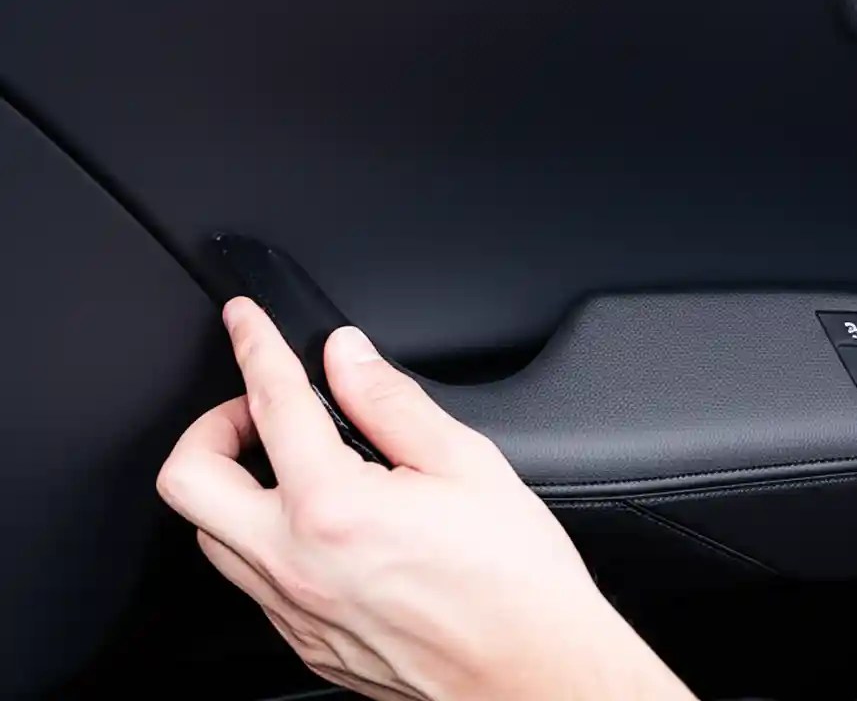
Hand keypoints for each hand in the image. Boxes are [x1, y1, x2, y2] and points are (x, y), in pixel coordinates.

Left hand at [157, 298, 695, 700]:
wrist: (535, 673)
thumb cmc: (516, 584)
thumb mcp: (467, 464)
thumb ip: (393, 402)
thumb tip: (350, 358)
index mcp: (335, 508)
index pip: (271, 403)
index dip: (255, 346)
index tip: (247, 322)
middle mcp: (296, 564)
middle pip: (189, 479)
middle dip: (213, 425)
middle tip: (260, 410)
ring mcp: (295, 611)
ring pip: (209, 536)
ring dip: (234, 486)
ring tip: (291, 466)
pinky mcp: (308, 644)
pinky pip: (252, 582)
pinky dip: (267, 538)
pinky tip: (320, 526)